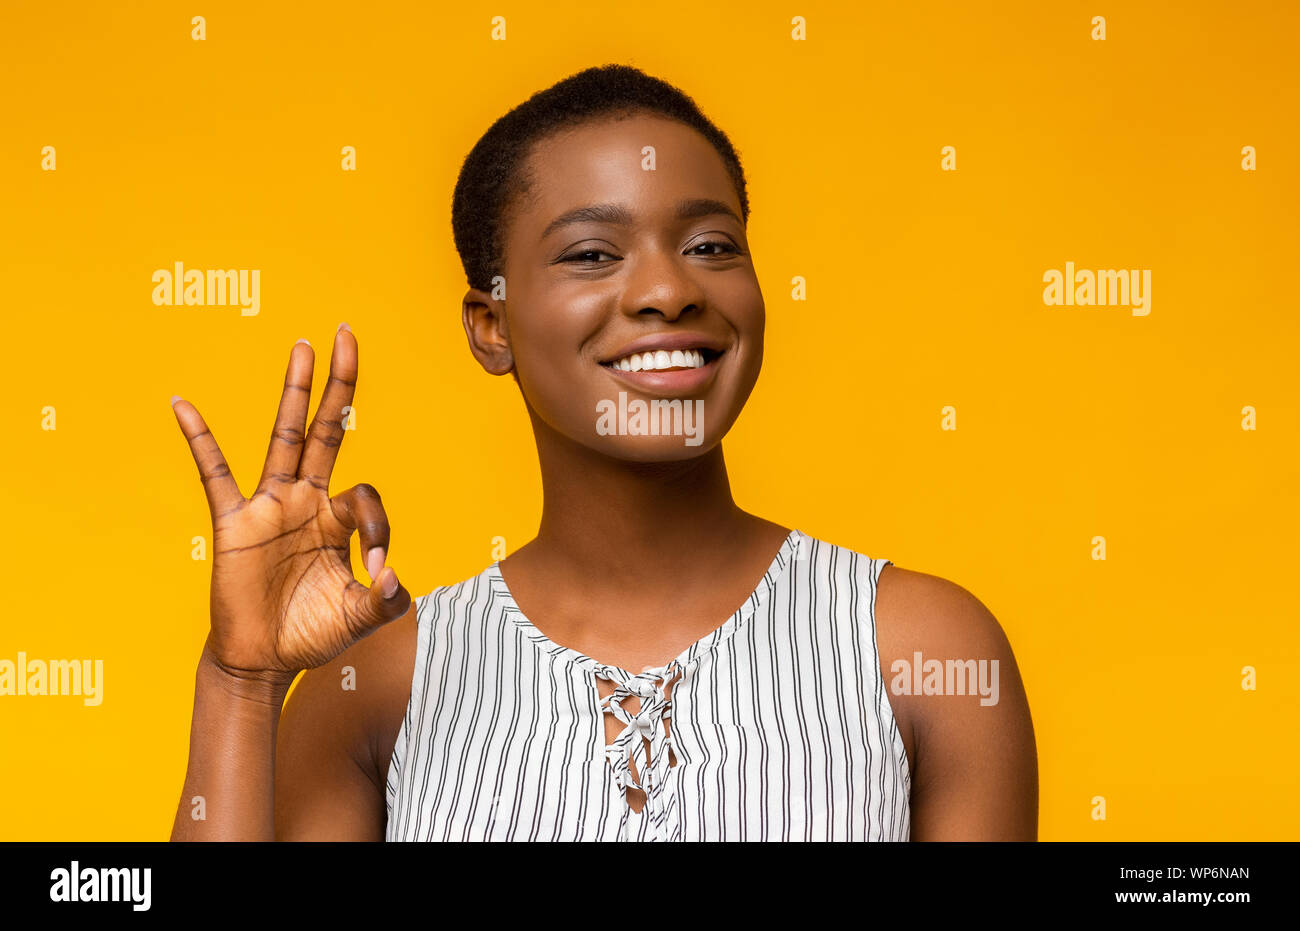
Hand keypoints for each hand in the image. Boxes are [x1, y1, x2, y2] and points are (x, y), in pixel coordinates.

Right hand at [171, 323, 410, 680]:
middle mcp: (306, 500)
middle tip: (346, 335)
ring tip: (303, 346)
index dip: (380, 528)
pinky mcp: (235, 522)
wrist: (264, 661)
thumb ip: (388, 599)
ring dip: (295, 391)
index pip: (367, 496)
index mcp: (338, 519)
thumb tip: (393, 574)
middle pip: (327, 430)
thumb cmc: (313, 634)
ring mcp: (270, 506)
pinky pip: (215, 474)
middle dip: (340, 385)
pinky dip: (199, 440)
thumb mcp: (363, 618)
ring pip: (285, 437)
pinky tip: (183, 405)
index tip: (378, 570)